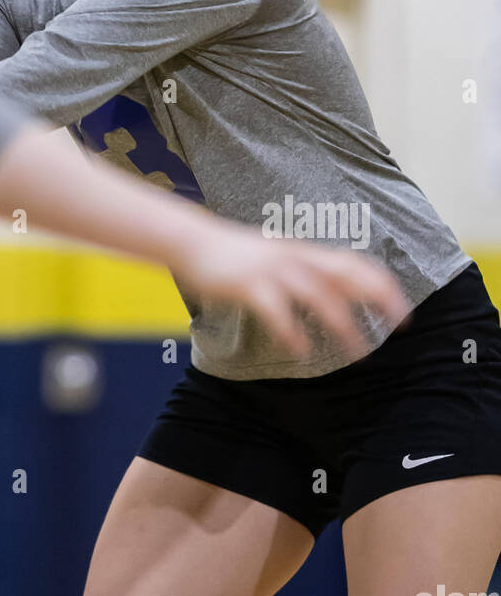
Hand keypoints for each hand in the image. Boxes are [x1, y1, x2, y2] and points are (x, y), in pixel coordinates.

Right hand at [181, 224, 411, 361]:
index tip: (403, 313)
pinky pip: (277, 310)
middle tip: (400, 327)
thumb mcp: (277, 259)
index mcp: (304, 252)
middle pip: (348, 273)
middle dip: (379, 299)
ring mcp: (272, 269)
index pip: (355, 263)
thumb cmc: (235, 255)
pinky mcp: (248, 284)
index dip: (384, 286)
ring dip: (343, 324)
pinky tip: (301, 350)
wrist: (192, 241)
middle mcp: (294, 257)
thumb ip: (303, 273)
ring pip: (319, 294)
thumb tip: (334, 295)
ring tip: (358, 353)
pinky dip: (292, 331)